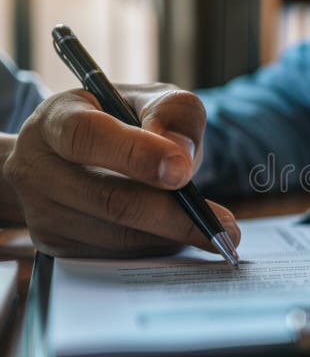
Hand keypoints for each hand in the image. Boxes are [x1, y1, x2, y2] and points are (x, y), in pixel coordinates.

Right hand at [2, 84, 239, 257]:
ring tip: (213, 231)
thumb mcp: (149, 101)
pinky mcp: (57, 246)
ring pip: (118, 236)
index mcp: (56, 120)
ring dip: (172, 236)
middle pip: (110, 199)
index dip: (135, 154)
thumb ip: (173, 113)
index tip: (182, 172)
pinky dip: (157, 247)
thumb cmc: (119, 121)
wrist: (68, 155)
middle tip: (225, 226)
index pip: (87, 137)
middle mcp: (37, 167)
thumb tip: (180, 154)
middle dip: (175, 216)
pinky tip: (181, 236)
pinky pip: (116, 255)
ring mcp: (43, 212)